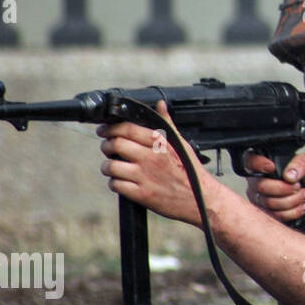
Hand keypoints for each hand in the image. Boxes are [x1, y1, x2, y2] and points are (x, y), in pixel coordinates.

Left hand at [98, 100, 213, 226]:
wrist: (200, 199)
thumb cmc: (190, 170)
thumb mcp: (182, 143)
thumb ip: (167, 123)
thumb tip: (160, 105)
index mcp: (161, 142)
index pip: (127, 129)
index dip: (110, 128)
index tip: (104, 130)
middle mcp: (151, 157)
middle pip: (115, 144)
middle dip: (107, 145)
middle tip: (109, 147)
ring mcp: (145, 176)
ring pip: (110, 166)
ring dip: (107, 166)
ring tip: (114, 166)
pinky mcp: (141, 194)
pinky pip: (116, 185)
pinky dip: (115, 183)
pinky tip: (122, 181)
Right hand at [244, 152, 304, 225]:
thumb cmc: (304, 174)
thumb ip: (300, 164)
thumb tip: (289, 176)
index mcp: (262, 164)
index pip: (250, 161)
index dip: (258, 164)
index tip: (272, 167)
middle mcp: (255, 181)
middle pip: (261, 186)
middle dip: (284, 188)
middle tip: (298, 186)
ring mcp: (257, 198)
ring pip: (269, 203)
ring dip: (292, 201)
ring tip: (303, 194)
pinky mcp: (264, 213)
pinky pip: (275, 216)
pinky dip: (292, 212)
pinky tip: (301, 206)